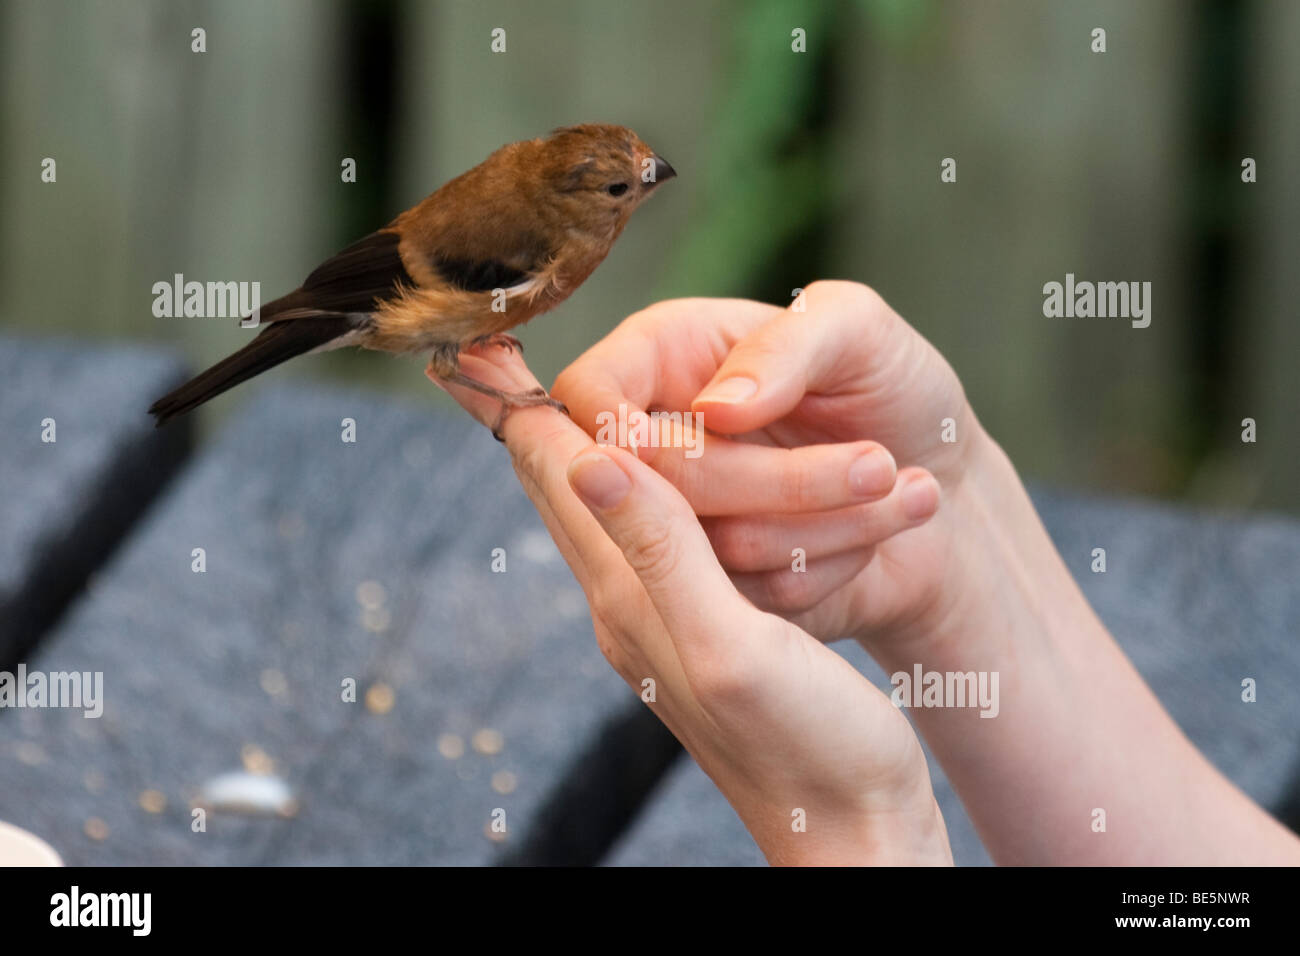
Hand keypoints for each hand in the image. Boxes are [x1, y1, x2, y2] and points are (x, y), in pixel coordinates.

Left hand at [435, 345, 952, 864]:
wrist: (849, 824)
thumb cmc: (808, 748)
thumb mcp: (731, 645)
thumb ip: (661, 551)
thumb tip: (588, 455)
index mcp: (629, 595)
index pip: (553, 478)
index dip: (517, 405)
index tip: (477, 342)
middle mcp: (626, 600)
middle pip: (564, 487)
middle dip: (536, 414)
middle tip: (498, 349)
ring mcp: (657, 613)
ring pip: (608, 507)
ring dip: (590, 442)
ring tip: (562, 386)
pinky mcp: (699, 622)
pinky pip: (653, 533)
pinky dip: (650, 481)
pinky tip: (659, 462)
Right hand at [551, 281, 979, 646]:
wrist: (948, 488)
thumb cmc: (896, 388)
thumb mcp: (857, 329)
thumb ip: (785, 345)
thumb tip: (713, 410)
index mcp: (661, 357)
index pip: (588, 393)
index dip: (626, 428)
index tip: (717, 436)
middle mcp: (654, 443)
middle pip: (640, 485)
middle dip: (775, 481)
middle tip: (878, 465)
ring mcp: (678, 525)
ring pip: (694, 555)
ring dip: (817, 525)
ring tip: (901, 489)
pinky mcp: (715, 593)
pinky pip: (739, 601)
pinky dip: (820, 569)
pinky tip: (873, 535)